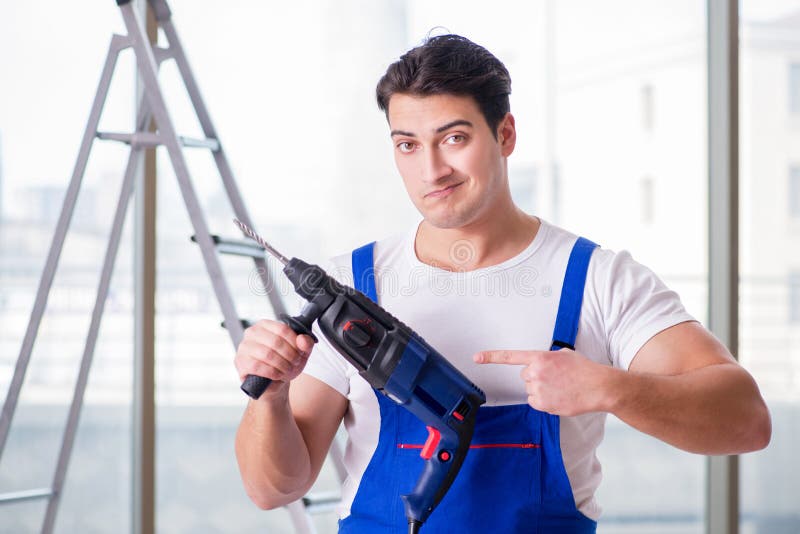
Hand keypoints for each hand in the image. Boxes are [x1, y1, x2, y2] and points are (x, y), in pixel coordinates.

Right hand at [234, 320, 316, 399]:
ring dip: (282, 365)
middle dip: (290, 355)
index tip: (300, 353)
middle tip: (295, 364)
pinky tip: (278, 375)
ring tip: (288, 370)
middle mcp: (252, 332)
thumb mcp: (300, 352)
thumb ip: (306, 343)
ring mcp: (244, 347)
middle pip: (276, 341)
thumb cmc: (284, 363)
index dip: (295, 343)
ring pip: (267, 354)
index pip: (283, 329)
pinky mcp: (240, 362)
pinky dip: (272, 372)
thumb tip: (302, 339)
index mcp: (265, 325)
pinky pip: (258, 366)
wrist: (272, 382)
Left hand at [473, 348, 616, 415]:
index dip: (491, 357)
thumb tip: (540, 362)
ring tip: (560, 388)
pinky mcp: (542, 403)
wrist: (598, 387)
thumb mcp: (564, 355)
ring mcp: (538, 389)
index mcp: (540, 357)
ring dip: (540, 389)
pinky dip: (543, 401)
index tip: (477, 357)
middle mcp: (536, 372)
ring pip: (530, 389)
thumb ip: (548, 357)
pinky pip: (534, 401)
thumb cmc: (584, 370)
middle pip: (525, 375)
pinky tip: (558, 396)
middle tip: (555, 378)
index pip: (510, 357)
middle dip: (536, 377)